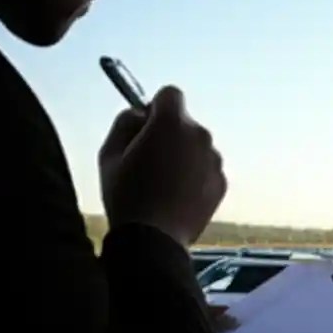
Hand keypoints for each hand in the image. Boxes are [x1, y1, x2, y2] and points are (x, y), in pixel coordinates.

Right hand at [99, 86, 226, 247]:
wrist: (154, 238)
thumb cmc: (126, 194)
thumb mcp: (110, 153)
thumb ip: (125, 122)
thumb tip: (139, 113)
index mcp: (171, 123)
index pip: (170, 94)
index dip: (156, 107)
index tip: (146, 125)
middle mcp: (200, 136)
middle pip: (185, 123)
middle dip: (170, 133)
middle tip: (150, 159)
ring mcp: (214, 160)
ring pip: (197, 147)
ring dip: (184, 155)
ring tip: (163, 183)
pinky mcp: (222, 182)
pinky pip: (206, 169)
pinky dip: (195, 176)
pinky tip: (178, 196)